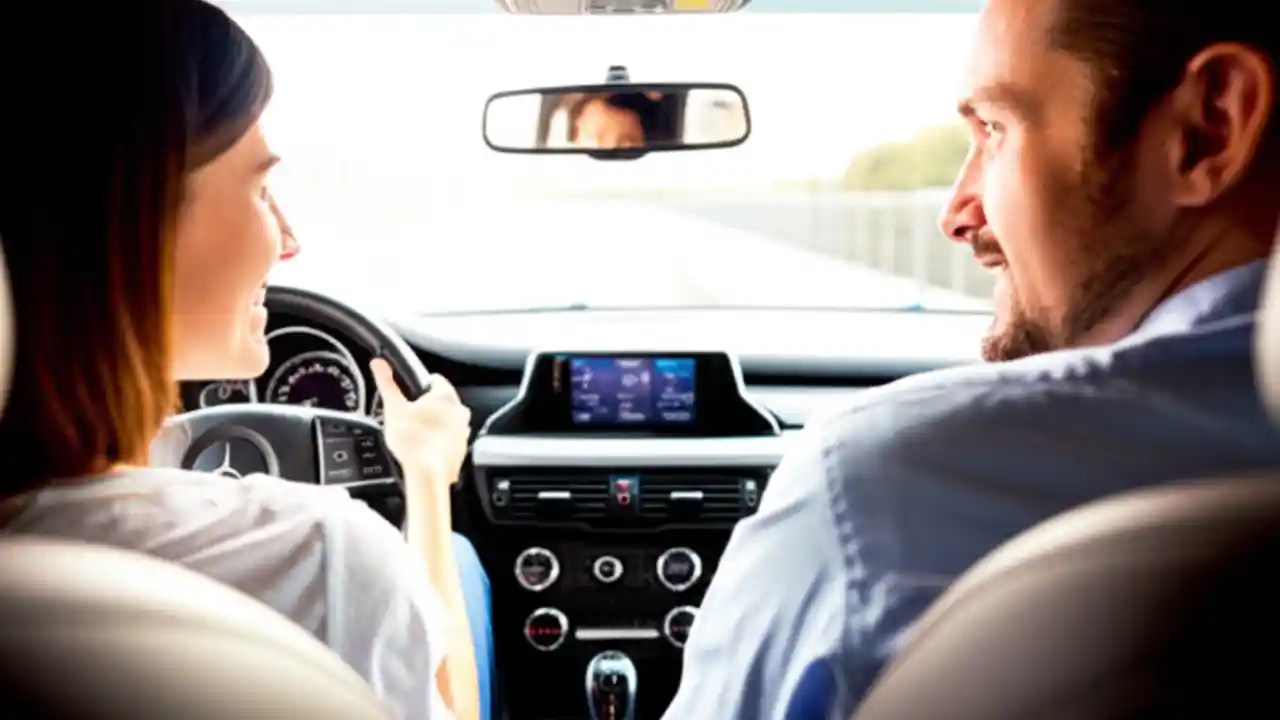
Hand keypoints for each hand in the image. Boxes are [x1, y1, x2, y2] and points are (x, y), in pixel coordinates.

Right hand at [370, 358, 471, 493]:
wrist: (427, 473)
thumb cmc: (412, 440)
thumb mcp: (394, 408)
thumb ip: (386, 383)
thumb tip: (378, 364)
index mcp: (445, 396)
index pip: (435, 380)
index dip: (420, 386)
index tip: (411, 395)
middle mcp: (460, 411)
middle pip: (442, 401)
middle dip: (428, 407)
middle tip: (410, 417)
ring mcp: (463, 431)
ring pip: (448, 421)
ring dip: (435, 424)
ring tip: (417, 435)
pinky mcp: (462, 448)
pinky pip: (450, 439)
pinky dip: (440, 441)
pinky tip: (426, 448)